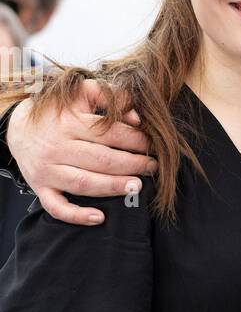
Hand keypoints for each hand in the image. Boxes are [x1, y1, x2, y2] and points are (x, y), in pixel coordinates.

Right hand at [8, 79, 157, 225]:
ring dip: (113, 187)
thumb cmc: (58, 111)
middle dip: (132, 165)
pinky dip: (77, 216)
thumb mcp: (80, 93)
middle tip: (152, 167)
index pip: (110, 133)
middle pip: (102, 160)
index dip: (136, 140)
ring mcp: (47, 170)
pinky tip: (100, 217)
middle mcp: (57, 147)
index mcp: (69, 122)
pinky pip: (57, 207)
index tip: (153, 144)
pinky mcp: (40, 188)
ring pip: (85, 183)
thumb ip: (110, 96)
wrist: (17, 127)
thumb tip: (136, 117)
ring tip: (137, 186)